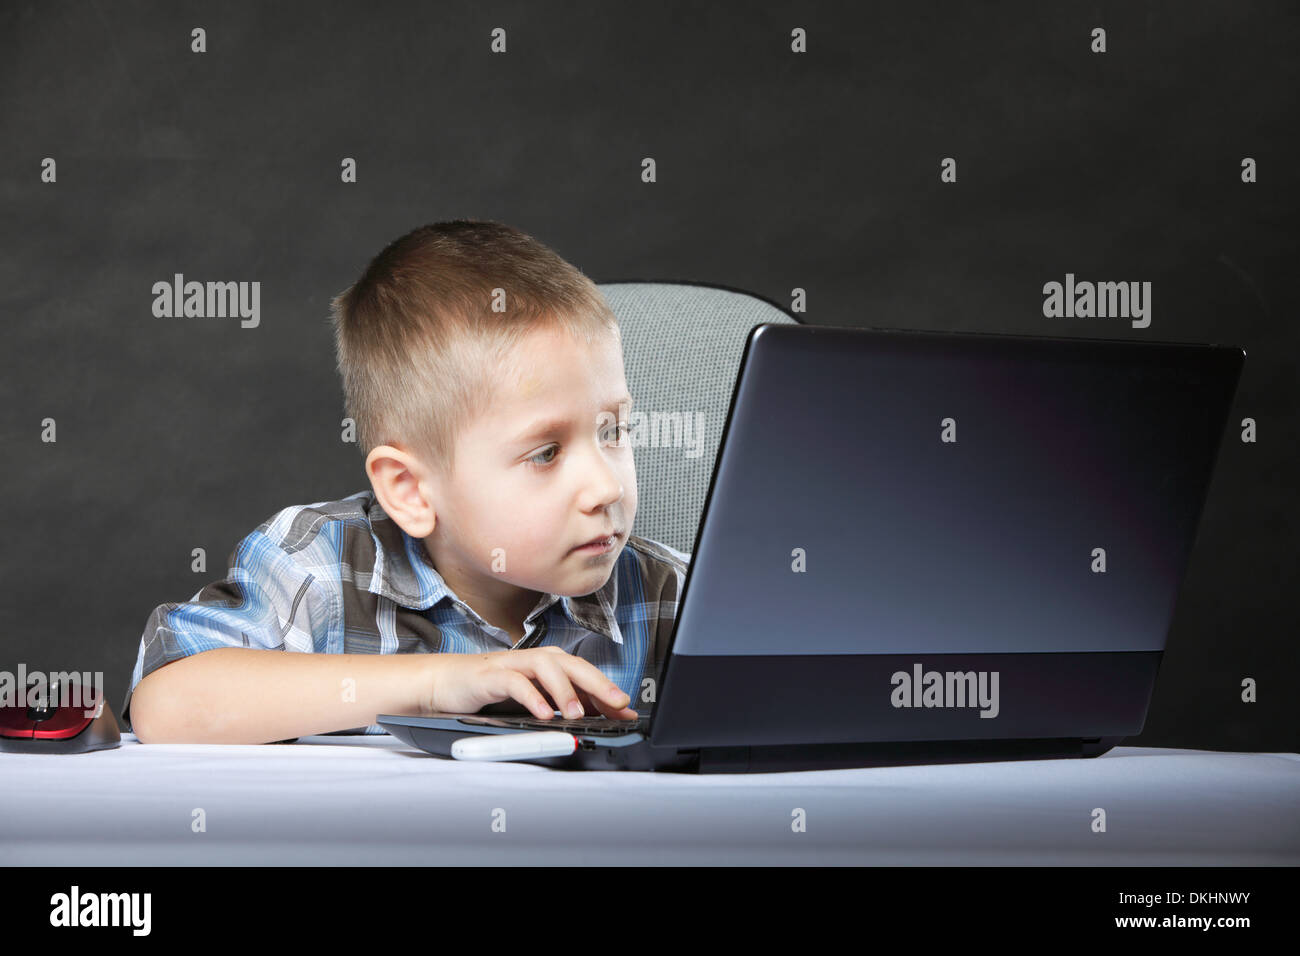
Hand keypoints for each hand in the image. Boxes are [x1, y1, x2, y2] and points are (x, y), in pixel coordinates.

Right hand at [423, 647, 638, 720]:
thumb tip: (600, 715)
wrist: (446, 682)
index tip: (627, 710)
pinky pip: (515, 682)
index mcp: (547, 664)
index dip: (608, 690)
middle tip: (618, 703)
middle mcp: (534, 659)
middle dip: (598, 683)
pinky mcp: (490, 676)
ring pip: (547, 668)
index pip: (585, 673)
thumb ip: (562, 703)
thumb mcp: (532, 698)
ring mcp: (512, 664)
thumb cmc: (491, 689)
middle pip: (572, 664)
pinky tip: (544, 714)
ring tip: (578, 713)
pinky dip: (531, 697)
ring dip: (565, 690)